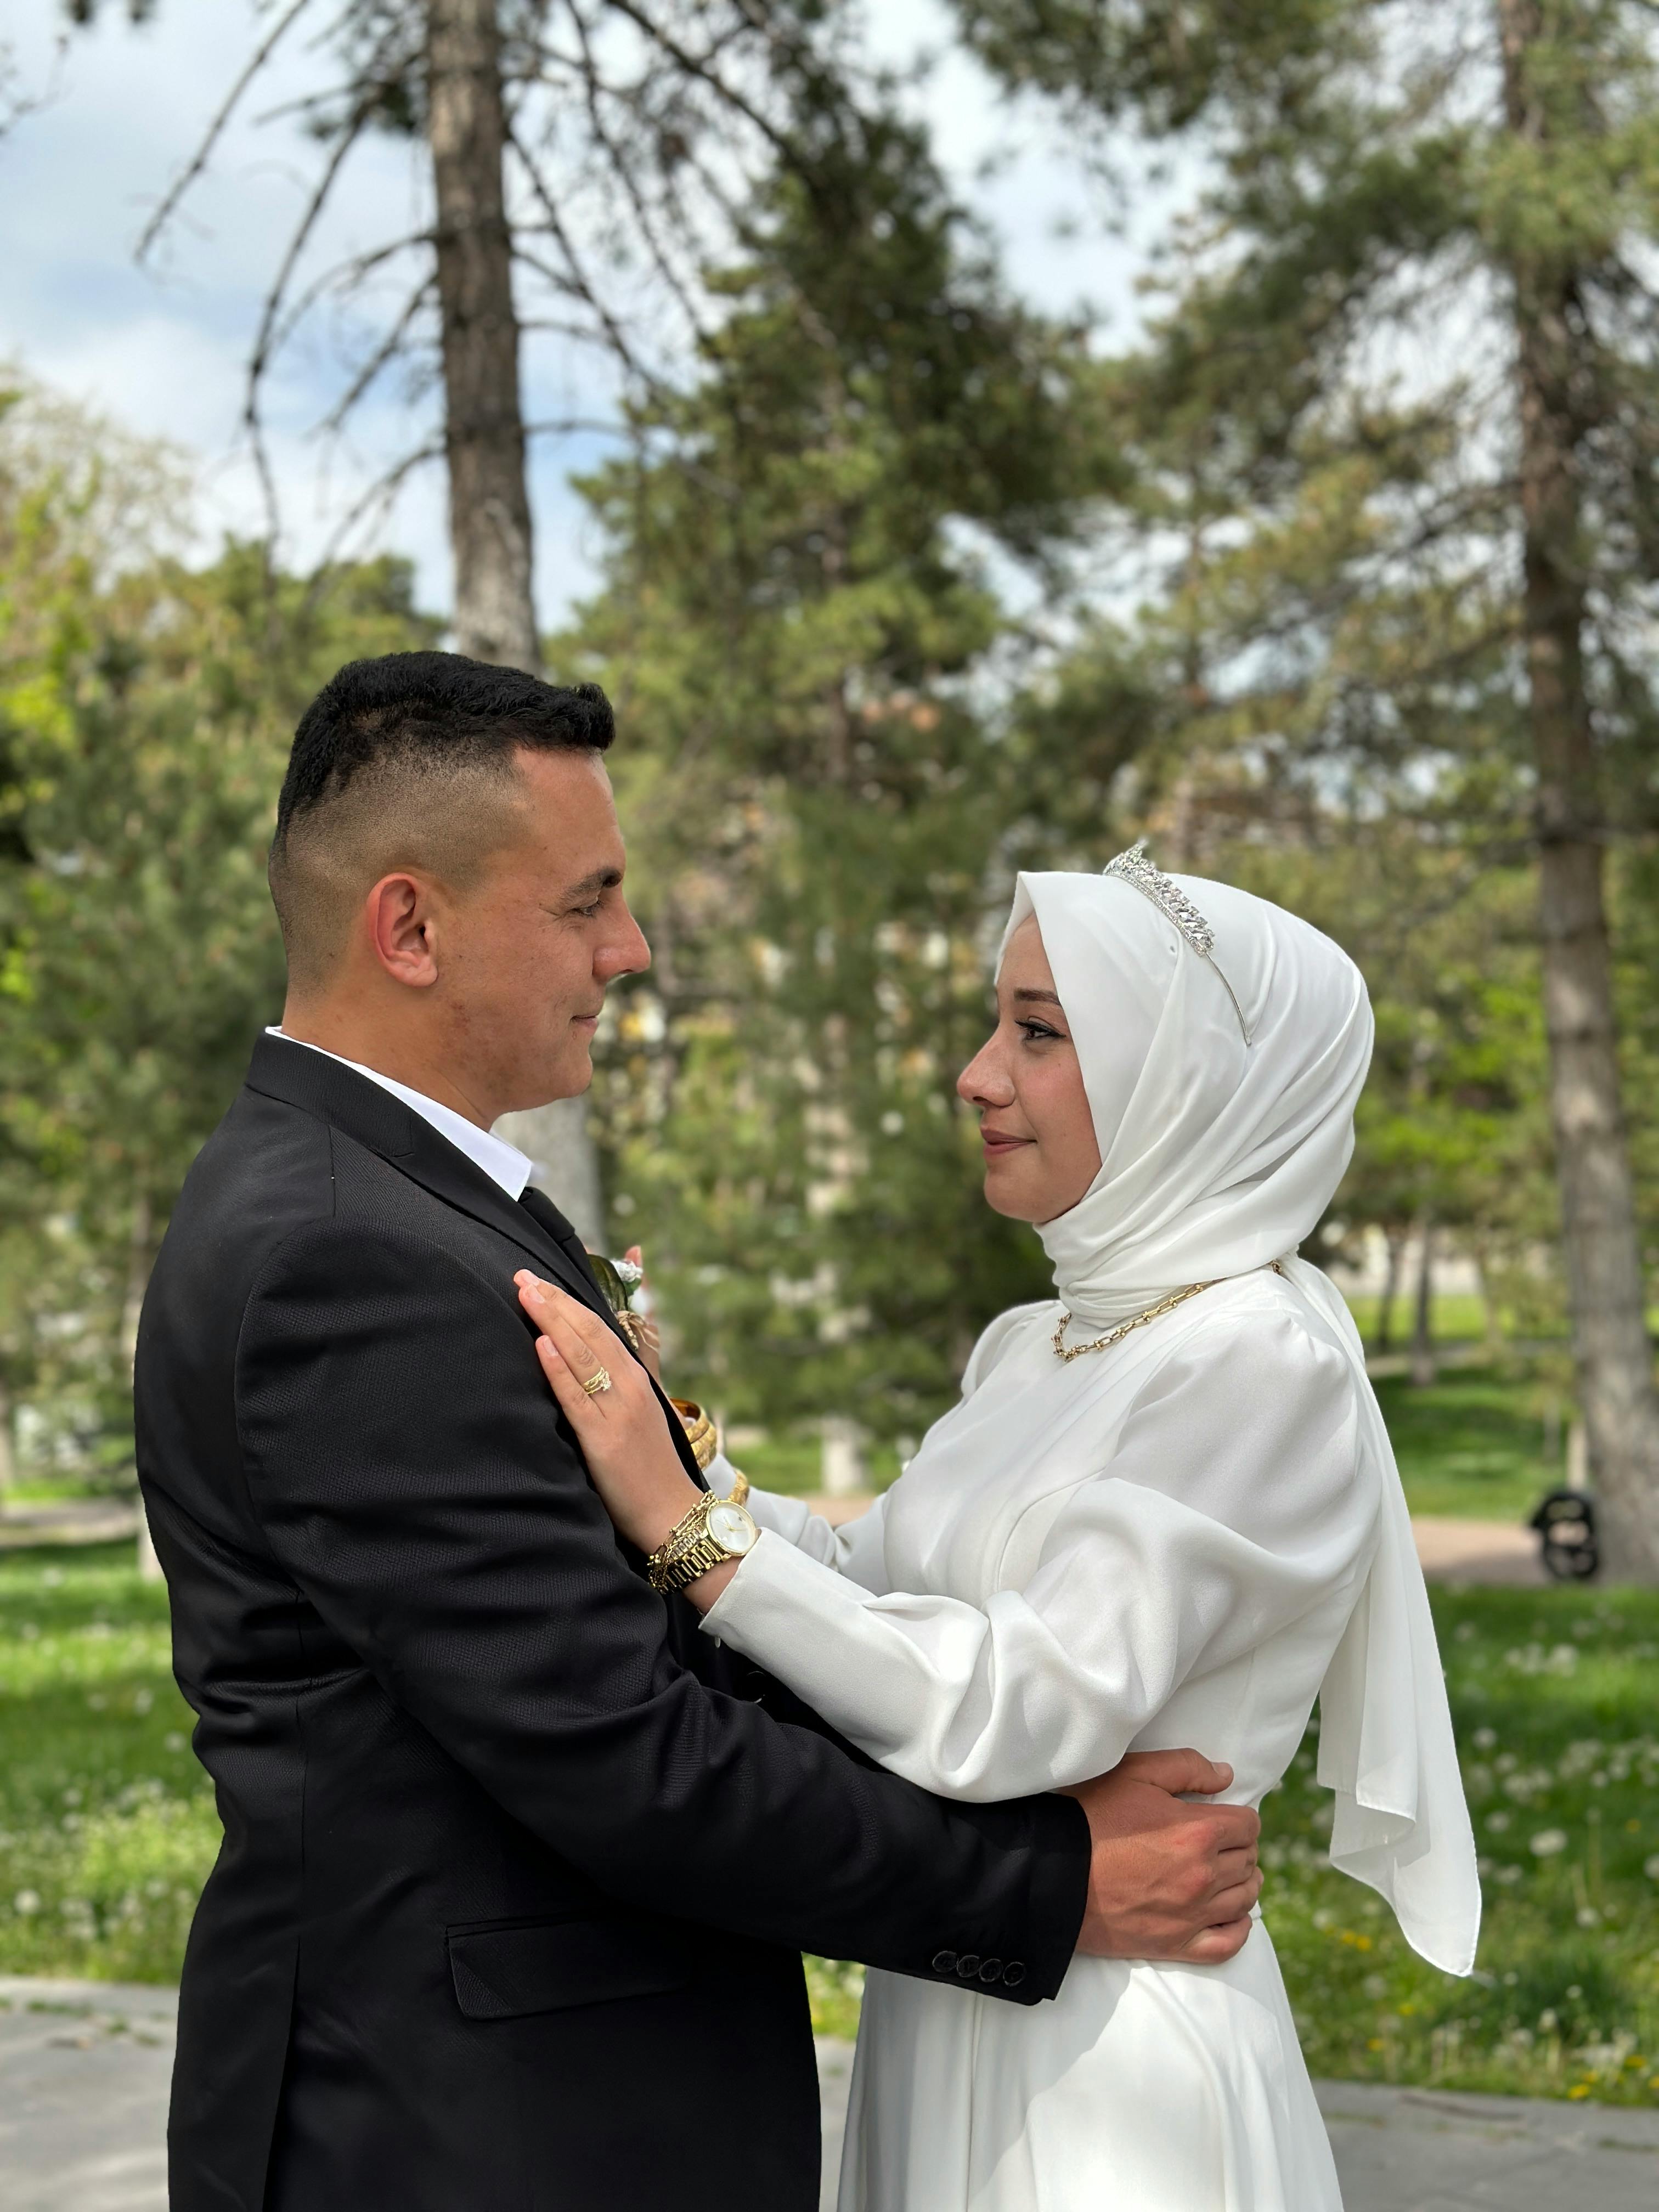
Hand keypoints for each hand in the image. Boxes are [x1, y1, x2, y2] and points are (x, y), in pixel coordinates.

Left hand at [515, 1272, 735, 1599]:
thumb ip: (630, 1374)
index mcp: (638, 1377)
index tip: (544, 1274)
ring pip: (583, 1356)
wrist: (673, 1513)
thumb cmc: (652, 1463)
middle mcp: (630, 1387)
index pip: (602, 1326)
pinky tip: (542, 1346)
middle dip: (555, 1300)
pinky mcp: (604, 1440)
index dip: (572, 1297)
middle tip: (523, 1274)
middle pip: (590, 1333)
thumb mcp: (646, 1409)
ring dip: (553, 1321)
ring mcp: (619, 1411)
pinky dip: (559, 1369)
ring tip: (527, 1294)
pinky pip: (578, 1398)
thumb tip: (606, 1346)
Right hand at [1066, 1749, 1262, 1964]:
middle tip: (1220, 1842)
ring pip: (1244, 1900)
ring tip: (1228, 1874)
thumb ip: (1187, 1767)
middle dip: (1239, 1847)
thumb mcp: (1136, 1774)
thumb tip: (1227, 1776)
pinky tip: (1233, 1916)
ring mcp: (1192, 1914)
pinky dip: (1238, 1929)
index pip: (1248, 1825)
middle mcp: (1203, 1876)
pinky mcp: (1176, 1944)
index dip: (1239, 1817)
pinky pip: (1228, 1944)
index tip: (1224, 1817)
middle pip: (1248, 1861)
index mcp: (1197, 1831)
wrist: (1054, 1871)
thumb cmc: (1092, 1816)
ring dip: (1243, 1883)